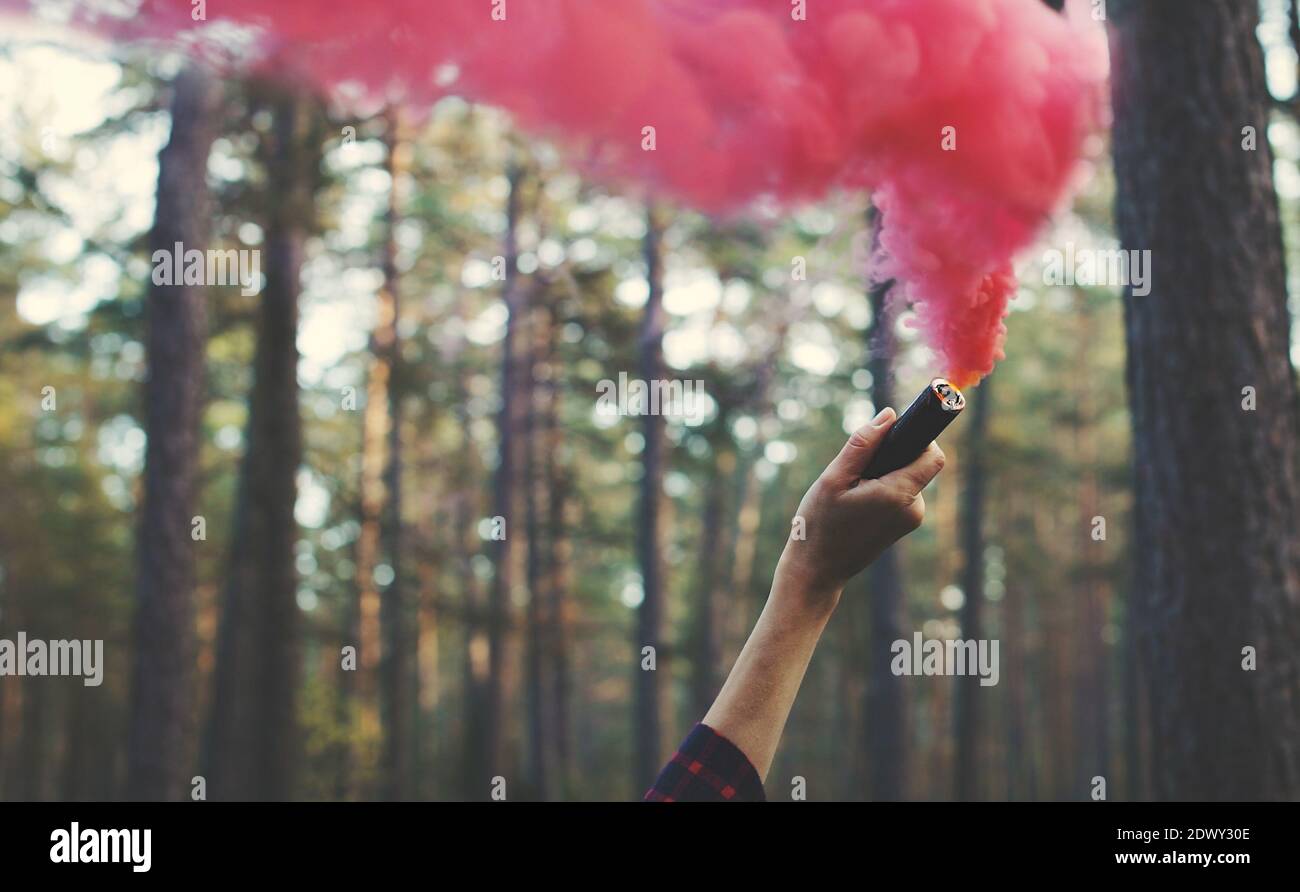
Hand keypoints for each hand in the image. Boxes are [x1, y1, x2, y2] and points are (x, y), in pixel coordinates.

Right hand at [775, 406, 945, 613]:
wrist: (817, 570)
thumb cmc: (820, 524)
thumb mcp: (833, 478)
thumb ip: (863, 444)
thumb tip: (889, 415)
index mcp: (898, 495)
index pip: (932, 455)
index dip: (920, 437)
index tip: (896, 432)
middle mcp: (913, 510)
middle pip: (918, 464)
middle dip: (894, 455)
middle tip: (857, 468)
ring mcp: (909, 521)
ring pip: (908, 478)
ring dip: (886, 473)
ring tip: (851, 491)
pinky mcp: (902, 527)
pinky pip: (901, 494)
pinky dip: (884, 488)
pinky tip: (856, 503)